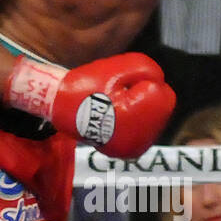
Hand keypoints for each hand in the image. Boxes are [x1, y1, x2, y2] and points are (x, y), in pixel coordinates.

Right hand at [6, 53, 174, 158]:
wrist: (57, 107)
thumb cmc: (85, 87)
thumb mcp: (117, 69)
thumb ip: (146, 70)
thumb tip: (159, 80)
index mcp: (136, 124)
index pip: (163, 95)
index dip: (144, 82)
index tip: (120, 84)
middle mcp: (137, 144)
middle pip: (161, 108)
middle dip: (144, 96)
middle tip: (115, 93)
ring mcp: (132, 150)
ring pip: (153, 118)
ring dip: (141, 107)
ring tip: (114, 104)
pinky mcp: (126, 151)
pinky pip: (142, 127)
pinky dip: (135, 118)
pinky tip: (117, 113)